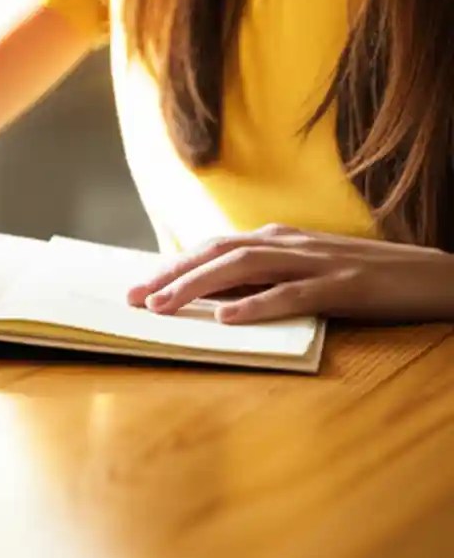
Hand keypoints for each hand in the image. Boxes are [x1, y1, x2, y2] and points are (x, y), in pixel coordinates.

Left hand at [126, 224, 453, 323]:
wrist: (434, 277)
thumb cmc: (362, 278)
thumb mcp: (304, 273)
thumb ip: (262, 280)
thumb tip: (211, 298)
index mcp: (277, 239)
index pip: (213, 248)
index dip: (173, 266)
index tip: (137, 287)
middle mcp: (289, 243)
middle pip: (218, 253)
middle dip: (171, 275)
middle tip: (134, 299)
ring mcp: (315, 262)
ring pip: (244, 268)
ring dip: (198, 287)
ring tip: (163, 306)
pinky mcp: (342, 285)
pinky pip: (293, 295)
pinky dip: (257, 305)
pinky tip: (226, 318)